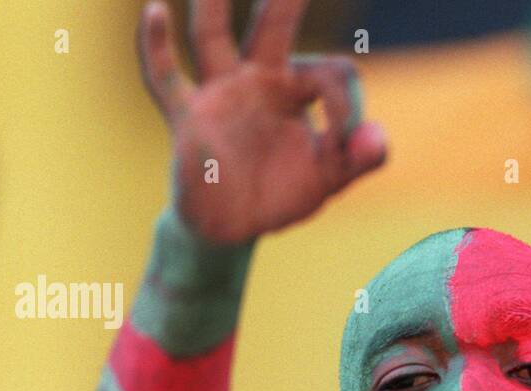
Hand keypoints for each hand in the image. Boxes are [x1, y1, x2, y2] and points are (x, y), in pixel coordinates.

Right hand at [138, 0, 386, 243]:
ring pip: (211, 38)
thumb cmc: (278, 194)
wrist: (231, 228)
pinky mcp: (188, 118)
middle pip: (272, 26)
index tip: (344, 141)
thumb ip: (357, 159)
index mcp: (294, 89)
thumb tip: (377, 137)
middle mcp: (256, 80)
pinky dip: (154, 47)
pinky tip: (153, 11)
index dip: (347, 102)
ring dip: (212, 6)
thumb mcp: (326, 179)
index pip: (329, 72)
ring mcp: (219, 94)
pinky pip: (164, 77)